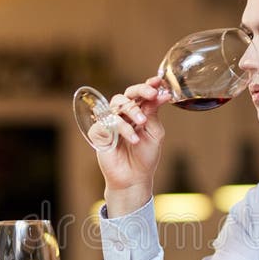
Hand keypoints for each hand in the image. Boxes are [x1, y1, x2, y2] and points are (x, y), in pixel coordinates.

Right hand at [95, 77, 170, 216]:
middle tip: (152, 94)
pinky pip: (108, 122)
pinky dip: (122, 128)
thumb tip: (159, 93)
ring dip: (132, 111)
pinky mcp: (99, 132)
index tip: (158, 81)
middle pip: (127, 95)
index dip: (148, 85)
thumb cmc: (145, 157)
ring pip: (117, 106)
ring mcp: (110, 123)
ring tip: (143, 124)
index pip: (141, 95)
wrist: (134, 179)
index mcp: (137, 113)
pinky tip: (133, 139)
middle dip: (140, 91)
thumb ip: (153, 113)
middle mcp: (123, 115)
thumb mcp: (154, 133)